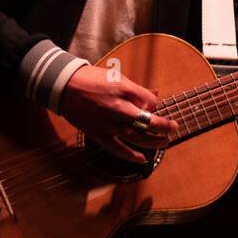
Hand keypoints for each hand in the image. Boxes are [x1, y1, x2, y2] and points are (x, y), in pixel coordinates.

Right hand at [58, 64, 178, 163]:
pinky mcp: (98, 134)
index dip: (156, 106)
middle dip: (164, 127)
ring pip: (136, 137)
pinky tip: (142, 160)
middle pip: (148, 122)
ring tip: (164, 142)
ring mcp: (108, 123)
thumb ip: (137, 89)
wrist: (64, 86)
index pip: (150, 102)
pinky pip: (117, 149)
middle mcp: (118, 108)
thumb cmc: (92, 79)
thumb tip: (156, 96)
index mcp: (124, 90)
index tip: (156, 108)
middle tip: (174, 129)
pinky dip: (131, 156)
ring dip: (153, 142)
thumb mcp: (116, 77)